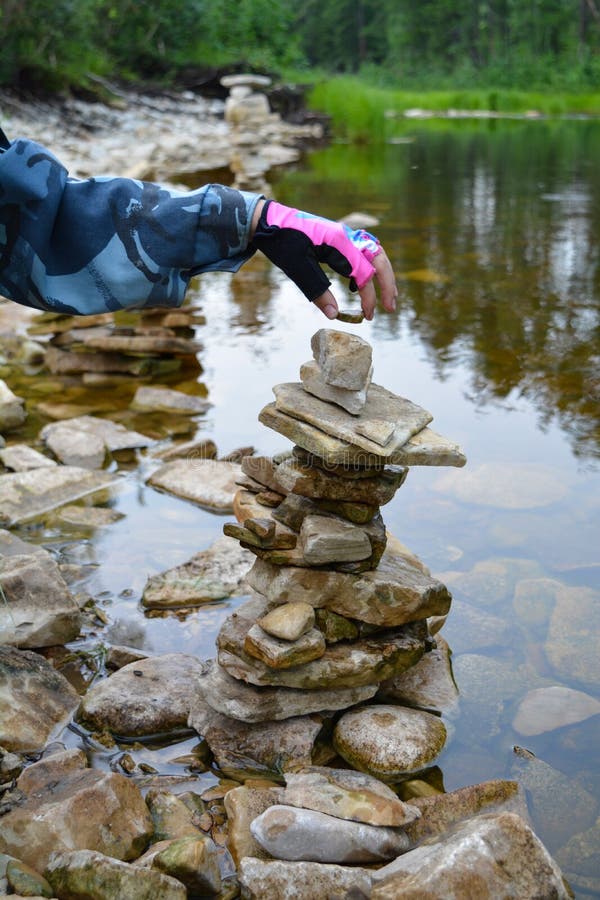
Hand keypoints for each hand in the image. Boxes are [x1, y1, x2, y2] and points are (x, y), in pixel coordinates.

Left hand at [251, 200, 397, 320]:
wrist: (268, 221)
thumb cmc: (281, 242)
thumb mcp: (296, 268)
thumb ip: (316, 291)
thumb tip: (334, 315)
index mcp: (339, 242)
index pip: (364, 273)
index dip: (369, 297)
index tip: (368, 316)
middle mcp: (347, 236)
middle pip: (379, 260)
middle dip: (388, 284)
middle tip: (391, 307)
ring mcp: (344, 236)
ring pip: (374, 255)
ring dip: (382, 276)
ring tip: (384, 298)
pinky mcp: (338, 239)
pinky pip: (362, 253)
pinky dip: (367, 269)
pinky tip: (358, 287)